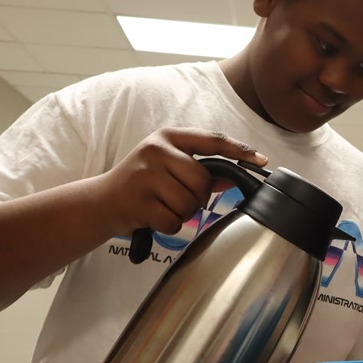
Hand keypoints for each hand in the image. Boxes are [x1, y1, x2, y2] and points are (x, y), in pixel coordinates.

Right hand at [92, 127, 267, 237]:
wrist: (101, 202)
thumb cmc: (142, 183)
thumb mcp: (169, 167)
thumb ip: (201, 170)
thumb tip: (234, 177)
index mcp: (168, 137)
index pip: (212, 141)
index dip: (240, 150)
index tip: (262, 160)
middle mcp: (156, 150)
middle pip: (203, 179)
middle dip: (198, 196)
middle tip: (179, 197)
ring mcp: (145, 175)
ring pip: (190, 202)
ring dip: (183, 213)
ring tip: (163, 205)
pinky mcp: (138, 200)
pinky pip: (174, 221)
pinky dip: (169, 226)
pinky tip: (154, 216)